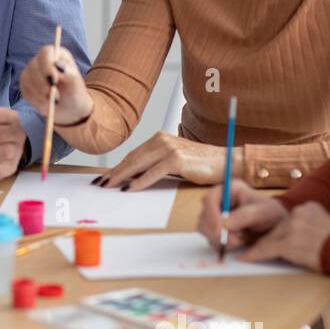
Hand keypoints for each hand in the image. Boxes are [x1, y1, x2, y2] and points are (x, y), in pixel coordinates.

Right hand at [19, 45, 90, 126]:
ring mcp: (30, 71)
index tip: (54, 81)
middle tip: (56, 97)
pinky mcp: (25, 84)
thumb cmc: (74, 91)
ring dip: (40, 94)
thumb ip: (68, 72)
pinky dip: (36, 100)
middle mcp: (40, 60)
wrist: (68, 106)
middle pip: (33, 66)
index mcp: (55, 54)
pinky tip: (46, 102)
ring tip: (54, 101)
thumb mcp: (76, 82)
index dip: (47, 66)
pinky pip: (25, 91)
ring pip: (27, 79)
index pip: (45, 53)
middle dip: (43, 83)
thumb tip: (58, 65)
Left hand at [95, 132, 238, 190]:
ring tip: (109, 187)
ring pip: (138, 165)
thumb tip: (134, 177)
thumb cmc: (202, 164)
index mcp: (160, 138)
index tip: (105, 177)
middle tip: (101, 184)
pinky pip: (153, 173)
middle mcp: (163, 140)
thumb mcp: (175, 161)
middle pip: (132, 159)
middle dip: (115, 172)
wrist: (228, 161)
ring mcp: (170, 149)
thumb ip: (156, 164)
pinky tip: (129, 189)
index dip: (117, 167)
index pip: (133, 154)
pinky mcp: (177, 159)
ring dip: (121, 177)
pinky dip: (139, 182)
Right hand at [197, 180, 286, 248]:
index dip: (211, 214)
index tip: (220, 230)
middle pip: (204, 216)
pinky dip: (222, 244)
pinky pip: (211, 239)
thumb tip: (223, 224)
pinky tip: (238, 243)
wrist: (277, 228)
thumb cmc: (273, 214)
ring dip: (220, 239)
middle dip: (216, 231)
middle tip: (233, 241)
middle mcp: (219, 201)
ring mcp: (215, 216)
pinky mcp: (216, 230)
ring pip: (205, 229)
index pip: (210, 198)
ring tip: (241, 240)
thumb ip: (245, 216)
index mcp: (229, 189)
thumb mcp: (264, 212)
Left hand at [242, 201, 329, 271]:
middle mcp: (299, 213)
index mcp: (309, 208)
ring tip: (247, 254)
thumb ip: (313, 224)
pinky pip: (266, 249)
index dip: (279, 231)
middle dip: (266, 239)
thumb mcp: (329, 225)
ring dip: (257, 248)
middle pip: (276, 229)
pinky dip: (254, 254)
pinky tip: (245, 258)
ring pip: (269, 239)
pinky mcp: (289, 243)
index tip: (272, 236)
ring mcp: (293, 228)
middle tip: (252, 246)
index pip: (287, 219)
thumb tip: (303, 235)